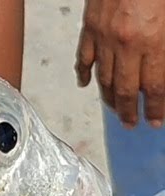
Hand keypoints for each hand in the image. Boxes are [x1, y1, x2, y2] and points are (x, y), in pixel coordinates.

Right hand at [76, 0, 164, 127]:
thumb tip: (164, 73)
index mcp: (155, 40)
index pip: (155, 86)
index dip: (155, 107)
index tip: (155, 120)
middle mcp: (127, 43)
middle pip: (126, 88)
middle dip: (130, 110)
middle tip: (132, 123)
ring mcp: (105, 36)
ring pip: (104, 77)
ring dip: (109, 98)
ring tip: (115, 110)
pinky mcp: (90, 26)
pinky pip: (84, 56)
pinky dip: (84, 74)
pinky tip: (86, 84)